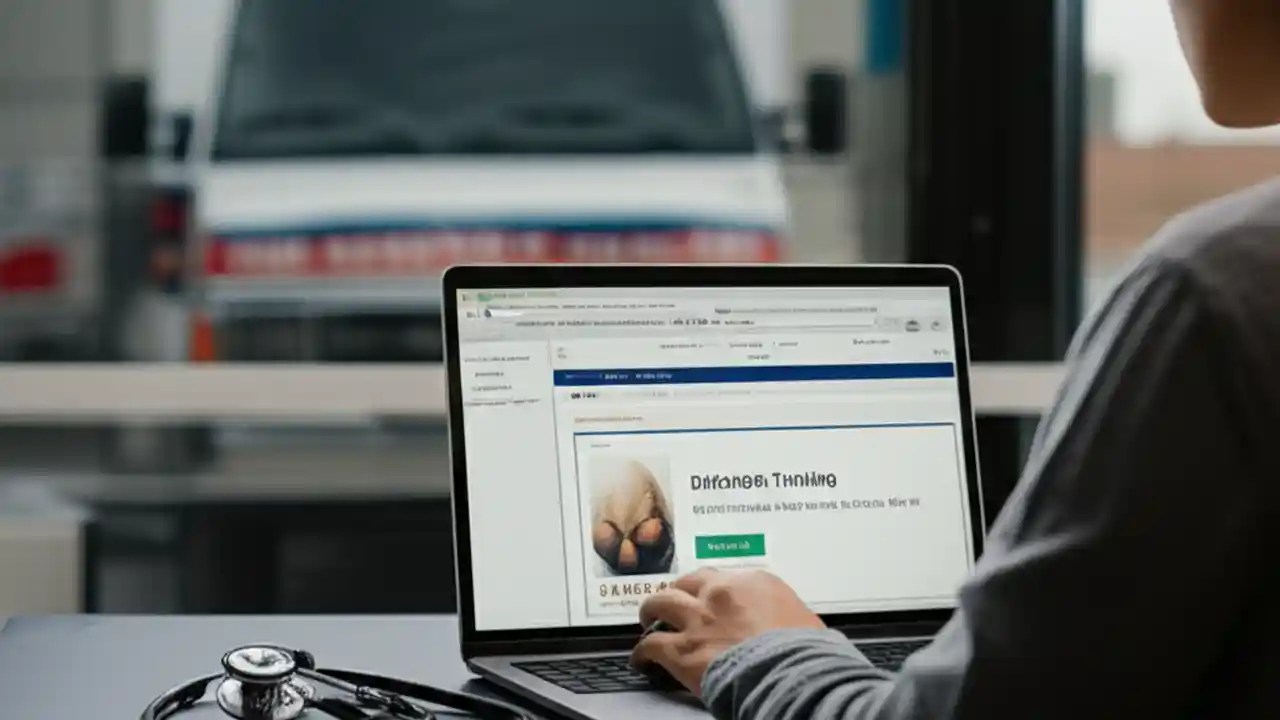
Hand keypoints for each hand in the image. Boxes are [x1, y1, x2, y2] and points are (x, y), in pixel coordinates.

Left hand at [631, 568, 824, 695]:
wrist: (791, 675)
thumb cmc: (807, 654)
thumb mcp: (804, 620)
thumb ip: (785, 615)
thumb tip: (788, 628)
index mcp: (753, 582)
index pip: (722, 577)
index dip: (711, 588)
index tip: (710, 597)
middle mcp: (720, 593)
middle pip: (686, 582)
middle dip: (678, 592)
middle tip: (674, 603)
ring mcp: (698, 620)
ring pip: (659, 603)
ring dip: (651, 611)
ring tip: (648, 619)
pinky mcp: (682, 650)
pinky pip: (650, 645)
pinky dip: (642, 652)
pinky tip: (641, 659)